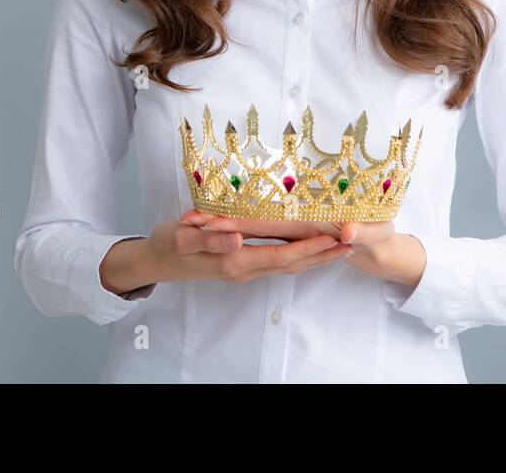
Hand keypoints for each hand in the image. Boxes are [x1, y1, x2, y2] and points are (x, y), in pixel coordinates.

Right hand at [143, 217, 351, 284]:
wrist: (153, 260)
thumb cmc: (166, 244)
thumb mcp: (182, 237)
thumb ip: (209, 239)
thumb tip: (238, 240)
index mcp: (234, 261)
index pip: (281, 256)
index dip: (309, 248)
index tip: (334, 238)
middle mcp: (244, 268)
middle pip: (292, 264)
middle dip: (323, 255)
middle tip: (352, 242)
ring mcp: (243, 268)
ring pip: (287, 265)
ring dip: (315, 257)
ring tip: (341, 246)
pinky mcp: (241, 264)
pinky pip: (277, 262)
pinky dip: (298, 255)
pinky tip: (309, 249)